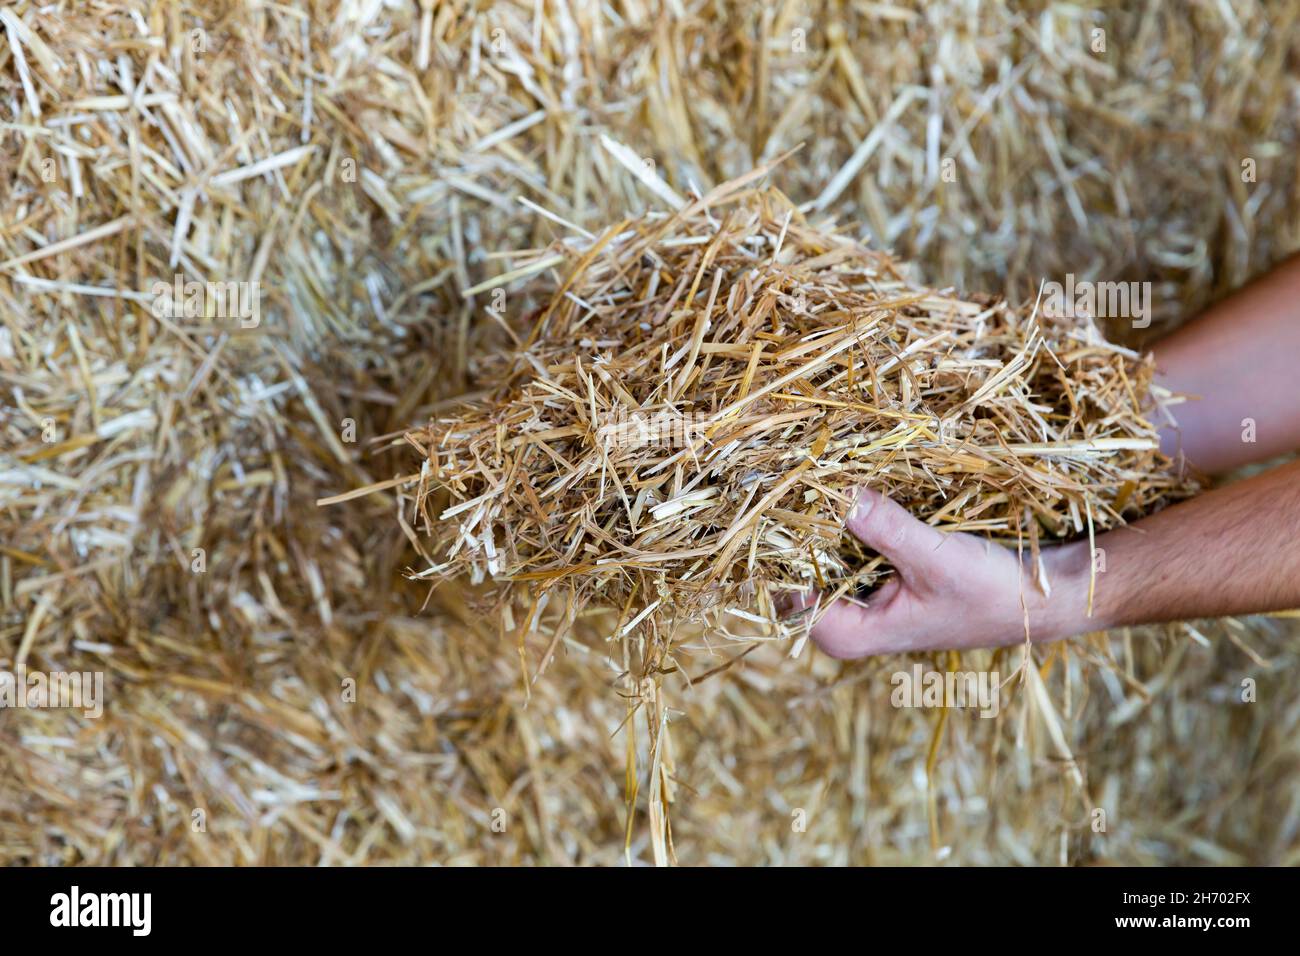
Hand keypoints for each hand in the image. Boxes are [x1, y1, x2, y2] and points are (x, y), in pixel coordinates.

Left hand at [803, 489, 1092, 658]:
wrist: (1040, 601)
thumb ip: (885, 529)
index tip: (790, 502)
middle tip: (801, 479)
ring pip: (817, 559)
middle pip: (794, 575)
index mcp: (851, 636)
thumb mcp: (935, 557)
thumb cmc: (990, 592)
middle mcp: (849, 624)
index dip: (782, 550)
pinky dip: (842, 522)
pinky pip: (843, 549)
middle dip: (796, 531)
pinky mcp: (879, 581)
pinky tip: (848, 488)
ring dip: (819, 522)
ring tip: (820, 475)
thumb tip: (837, 494)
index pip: (786, 595)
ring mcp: (862, 602)